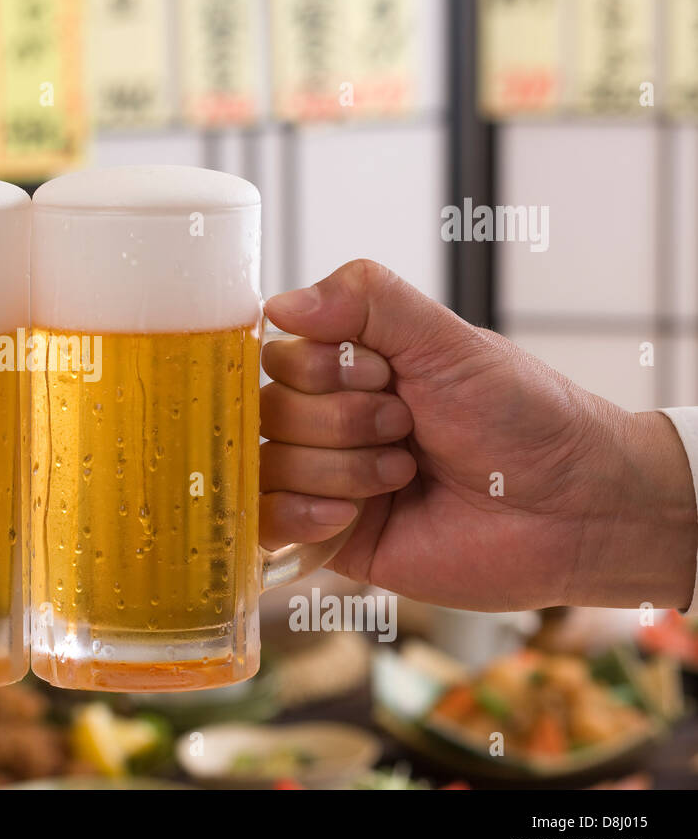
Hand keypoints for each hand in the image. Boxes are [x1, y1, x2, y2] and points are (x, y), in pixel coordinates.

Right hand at [260, 259, 696, 610]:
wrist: (572, 509)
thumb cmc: (524, 418)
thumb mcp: (447, 339)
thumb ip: (367, 300)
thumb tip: (278, 302)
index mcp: (350, 366)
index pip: (280, 354)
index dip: (326, 369)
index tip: (387, 376)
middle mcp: (328, 419)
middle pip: (271, 411)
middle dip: (344, 421)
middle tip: (407, 429)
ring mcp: (324, 479)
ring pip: (271, 464)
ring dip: (343, 470)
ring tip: (405, 475)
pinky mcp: (328, 538)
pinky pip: (267, 524)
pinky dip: (302, 516)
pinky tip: (352, 516)